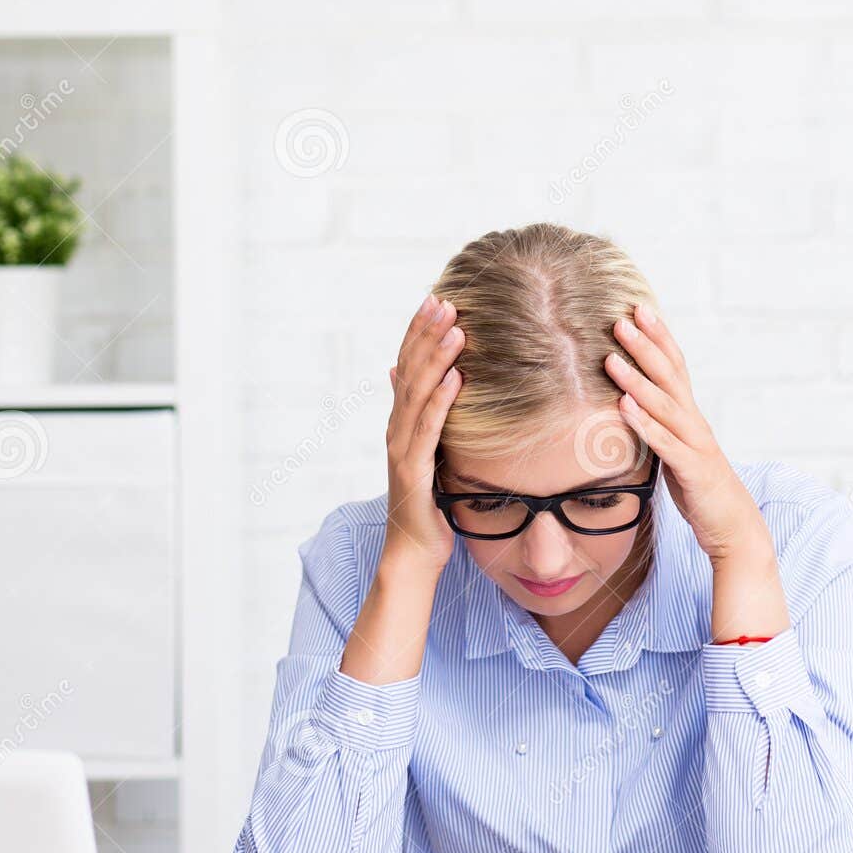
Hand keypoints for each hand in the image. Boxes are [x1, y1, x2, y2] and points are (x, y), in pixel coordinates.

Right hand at [383, 293, 463, 576]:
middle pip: (409, 371)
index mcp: (401, 423)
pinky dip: (441, 401)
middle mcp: (397, 430)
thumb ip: (421, 418)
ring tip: (454, 328)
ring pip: (417, 394)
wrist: (413, 552)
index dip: (419, 332)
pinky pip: (428, 429)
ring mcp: (402, 449)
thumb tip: (407, 379)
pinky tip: (456, 378)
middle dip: (426, 334)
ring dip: (436, 359)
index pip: (407, 367)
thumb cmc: (427, 506)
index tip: (436, 300)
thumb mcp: (427, 454)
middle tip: (444, 300)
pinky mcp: (414, 470)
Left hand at [602, 304, 769, 566]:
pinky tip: (623, 407)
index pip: (675, 367)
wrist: (733, 528)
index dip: (658, 337)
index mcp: (690, 416)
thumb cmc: (701, 490)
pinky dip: (643, 423)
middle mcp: (695, 423)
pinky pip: (665, 443)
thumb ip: (659, 428)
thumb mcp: (676, 452)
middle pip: (670, 376)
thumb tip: (630, 409)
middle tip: (620, 319)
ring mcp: (695, 445)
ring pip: (664, 405)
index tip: (637, 309)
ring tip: (611, 358)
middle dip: (645, 346)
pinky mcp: (692, 470)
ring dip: (637, 380)